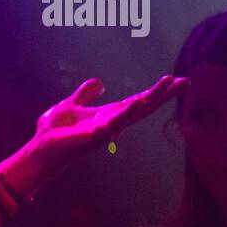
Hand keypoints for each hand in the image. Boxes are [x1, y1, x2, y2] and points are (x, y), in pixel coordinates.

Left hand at [28, 75, 186, 181]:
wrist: (40, 147)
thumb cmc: (55, 131)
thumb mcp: (71, 104)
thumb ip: (85, 94)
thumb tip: (100, 82)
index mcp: (109, 114)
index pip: (139, 100)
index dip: (157, 91)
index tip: (176, 79)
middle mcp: (113, 122)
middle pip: (144, 106)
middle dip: (164, 94)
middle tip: (185, 80)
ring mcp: (106, 130)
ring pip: (135, 112)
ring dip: (152, 98)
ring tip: (169, 83)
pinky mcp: (95, 136)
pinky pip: (115, 123)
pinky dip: (127, 113)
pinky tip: (140, 101)